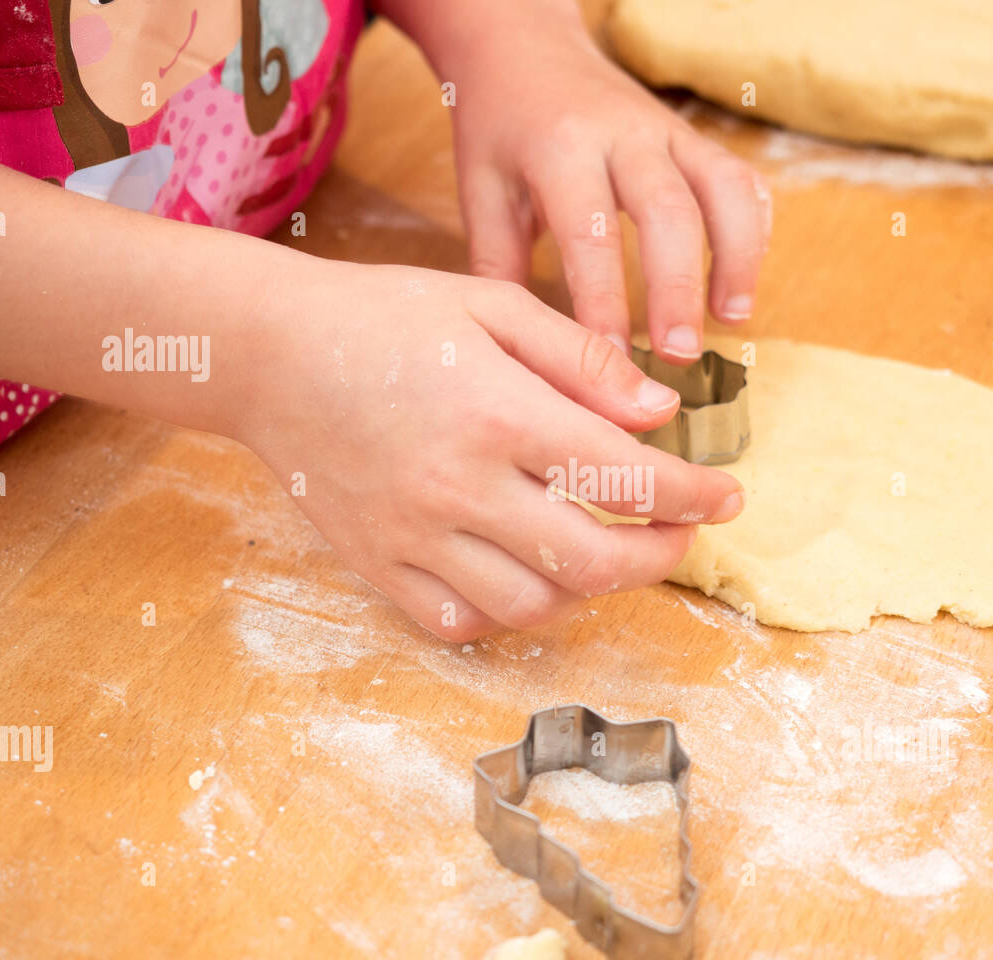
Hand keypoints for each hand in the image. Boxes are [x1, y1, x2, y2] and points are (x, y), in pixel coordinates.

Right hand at [243, 260, 744, 640]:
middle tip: (680, 534)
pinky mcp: (379, 565)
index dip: (694, 495)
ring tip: (607, 551)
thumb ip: (583, 359)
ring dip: (590, 589)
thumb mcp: (490, 306)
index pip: (625, 476)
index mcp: (496, 411)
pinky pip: (460, 621)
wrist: (266, 355)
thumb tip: (662, 413)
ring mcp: (414, 535)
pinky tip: (530, 575)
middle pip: (592, 560)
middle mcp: (458, 485)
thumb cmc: (382, 318)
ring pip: (532, 604)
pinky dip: (510, 613)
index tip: (726, 497)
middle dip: (662, 557)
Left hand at [437, 2, 771, 362]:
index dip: (604, 300)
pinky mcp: (694, 137)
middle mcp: (624, 134)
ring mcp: (668, 131)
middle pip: (669, 212)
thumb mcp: (480, 191)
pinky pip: (740, 180)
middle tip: (679, 354)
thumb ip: (499, 267)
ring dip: (737, 259)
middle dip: (679, 288)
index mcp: (561, 148)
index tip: (610, 358)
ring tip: (732, 320)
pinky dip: (752, 232)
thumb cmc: (499, 130)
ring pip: (722, 190)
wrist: (525, 47)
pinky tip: (741, 285)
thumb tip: (524, 348)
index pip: (592, 232)